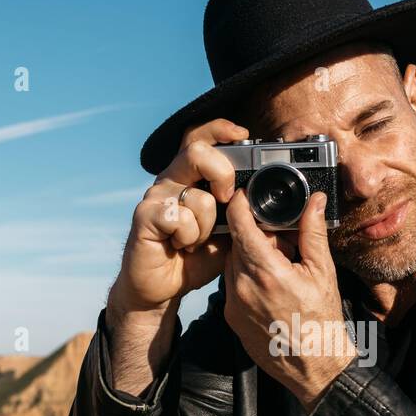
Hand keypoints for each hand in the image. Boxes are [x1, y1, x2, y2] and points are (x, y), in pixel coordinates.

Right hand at [109, 118, 244, 317]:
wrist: (163, 287)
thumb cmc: (194, 256)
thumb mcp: (228, 232)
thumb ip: (242, 213)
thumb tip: (270, 204)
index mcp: (191, 176)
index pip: (202, 137)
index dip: (221, 129)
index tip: (244, 134)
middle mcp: (171, 178)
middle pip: (197, 151)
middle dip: (222, 174)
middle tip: (226, 199)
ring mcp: (156, 196)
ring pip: (197, 196)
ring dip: (206, 227)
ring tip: (195, 241)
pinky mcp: (145, 216)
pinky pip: (179, 218)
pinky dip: (188, 238)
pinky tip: (180, 246)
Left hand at [222, 188, 357, 410]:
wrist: (313, 366)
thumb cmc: (321, 321)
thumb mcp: (322, 272)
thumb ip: (312, 233)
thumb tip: (313, 201)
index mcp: (266, 271)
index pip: (240, 224)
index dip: (240, 204)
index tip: (245, 196)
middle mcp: (243, 286)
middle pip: (237, 243)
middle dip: (256, 236)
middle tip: (282, 244)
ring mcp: (233, 303)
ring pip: (233, 263)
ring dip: (251, 258)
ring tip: (279, 270)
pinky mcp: (230, 317)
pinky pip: (232, 285)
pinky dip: (247, 279)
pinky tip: (270, 290)